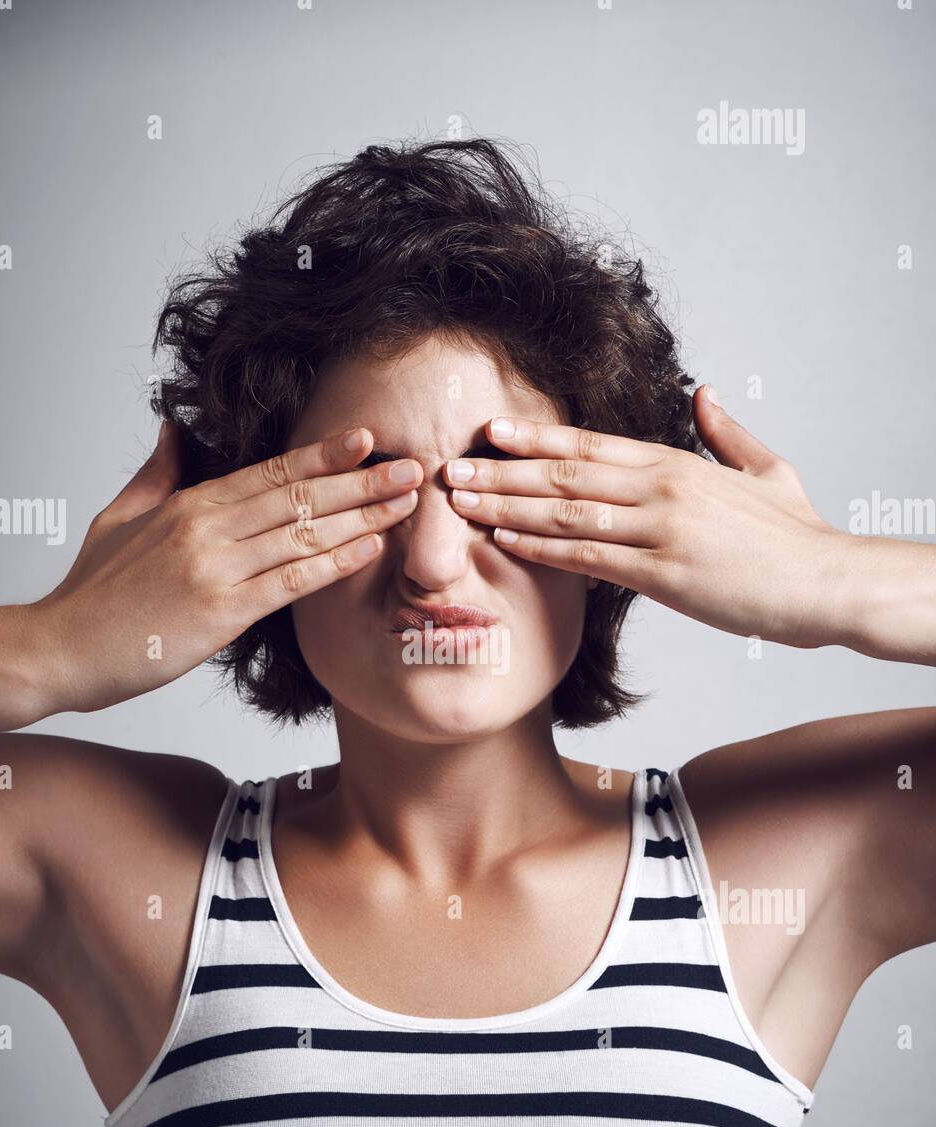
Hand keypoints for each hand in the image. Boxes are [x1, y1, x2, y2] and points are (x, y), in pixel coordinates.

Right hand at [31, 422, 421, 712]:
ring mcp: (216, 568)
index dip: (324, 455)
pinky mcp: (220, 612)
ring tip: (408, 506)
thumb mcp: (120, 517)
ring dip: (363, 518)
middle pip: (300, 496)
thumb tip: (171, 429)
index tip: (368, 440)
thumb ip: (156, 474)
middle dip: (363, 483)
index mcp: (189, 504)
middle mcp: (208, 528)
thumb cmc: (93, 591)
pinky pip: (289, 582)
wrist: (60, 647)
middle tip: (414, 469)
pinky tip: (368, 551)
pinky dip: (332, 564)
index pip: (271, 472)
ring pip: (303, 534)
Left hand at [445, 386, 855, 649]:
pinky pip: (589, 558)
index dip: (536, 438)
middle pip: (566, 474)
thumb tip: (705, 394)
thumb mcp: (766, 469)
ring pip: (567, 513)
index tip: (492, 432)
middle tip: (452, 468)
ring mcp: (660, 531)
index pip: (591, 444)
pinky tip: (507, 543)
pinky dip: (543, 550)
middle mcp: (661, 489)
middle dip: (503, 472)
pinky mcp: (663, 575)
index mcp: (677, 463)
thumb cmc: (795, 533)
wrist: (825, 581)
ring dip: (508, 508)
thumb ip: (728, 432)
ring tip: (462, 504)